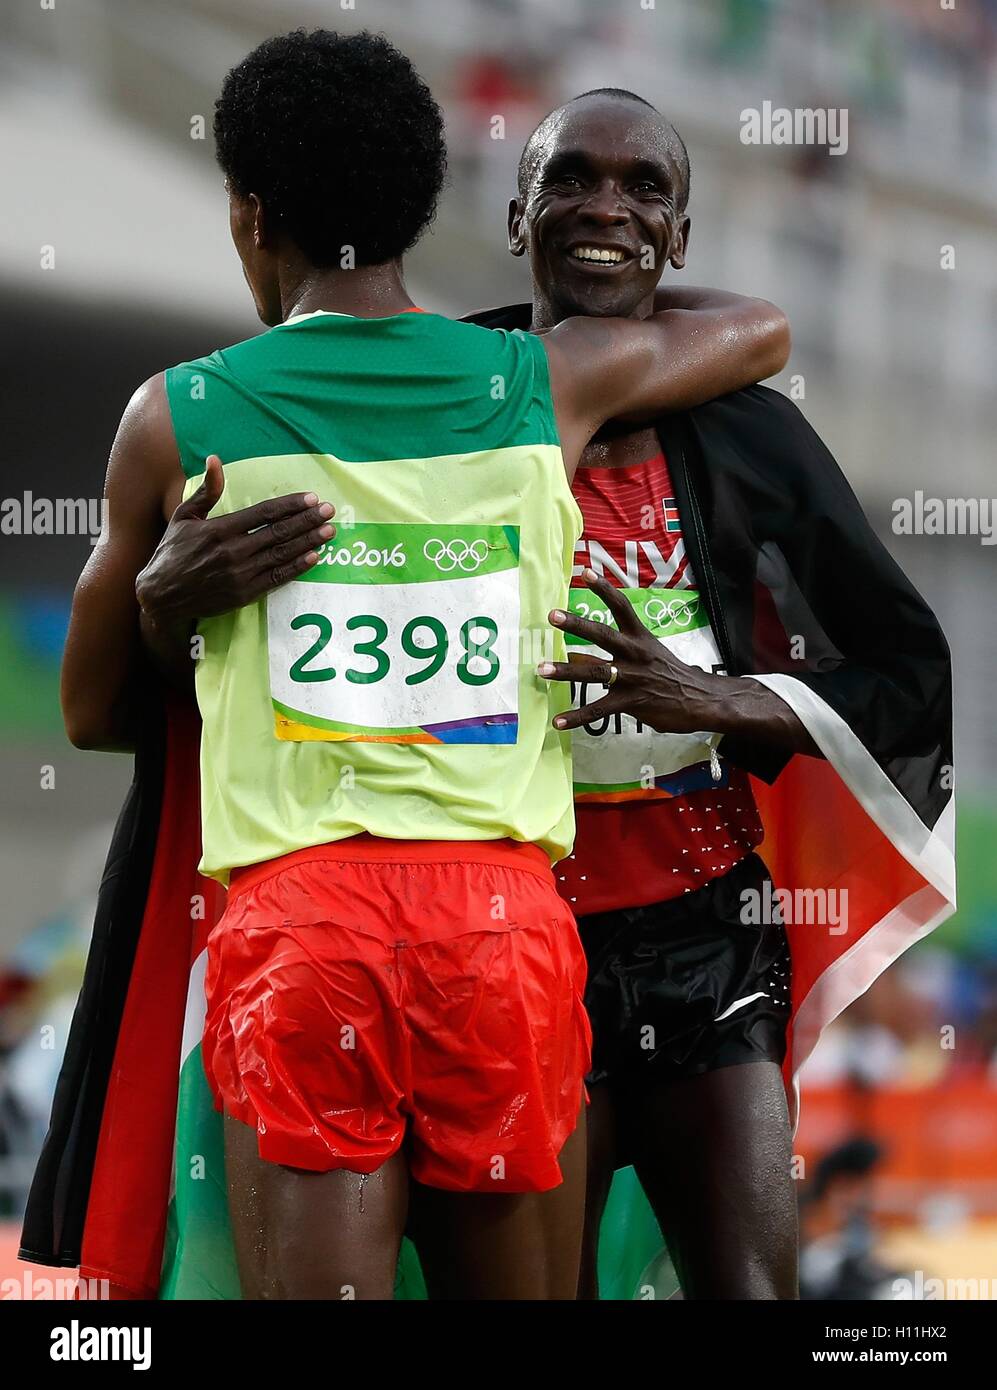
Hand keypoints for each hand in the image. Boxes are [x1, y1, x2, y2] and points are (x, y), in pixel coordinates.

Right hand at [135, 455, 335, 626]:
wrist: (160, 596)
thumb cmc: (172, 552)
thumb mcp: (184, 517)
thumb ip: (206, 491)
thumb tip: (214, 459)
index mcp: (219, 529)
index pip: (264, 513)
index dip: (291, 505)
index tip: (311, 498)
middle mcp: (232, 551)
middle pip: (278, 533)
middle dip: (307, 521)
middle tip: (330, 511)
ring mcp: (240, 574)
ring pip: (281, 555)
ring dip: (308, 542)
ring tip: (328, 531)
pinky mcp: (244, 594)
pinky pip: (276, 578)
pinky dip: (297, 568)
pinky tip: (314, 557)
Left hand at [538, 570, 723, 733]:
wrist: (701, 700)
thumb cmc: (672, 676)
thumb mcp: (649, 655)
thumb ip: (616, 653)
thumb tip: (578, 654)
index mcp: (640, 638)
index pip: (621, 607)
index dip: (604, 588)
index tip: (584, 571)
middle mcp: (634, 653)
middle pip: (602, 634)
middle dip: (576, 624)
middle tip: (552, 615)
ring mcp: (632, 678)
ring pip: (595, 672)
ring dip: (566, 671)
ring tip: (542, 670)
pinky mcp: (632, 702)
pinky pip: (599, 710)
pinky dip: (577, 717)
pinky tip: (558, 722)